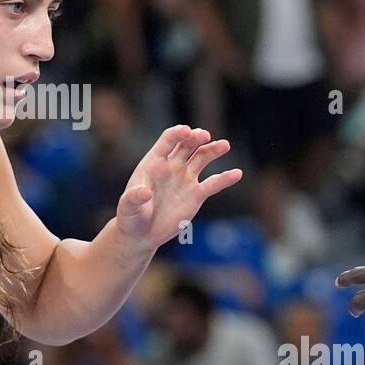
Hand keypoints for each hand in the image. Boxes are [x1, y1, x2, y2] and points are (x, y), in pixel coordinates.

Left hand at [115, 125, 242, 251]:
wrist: (141, 234)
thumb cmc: (130, 217)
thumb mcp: (127, 207)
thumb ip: (133, 198)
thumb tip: (144, 192)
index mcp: (154, 162)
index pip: (168, 140)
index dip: (177, 133)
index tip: (187, 131)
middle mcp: (172, 166)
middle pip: (187, 145)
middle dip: (196, 138)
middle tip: (205, 135)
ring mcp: (185, 179)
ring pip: (202, 158)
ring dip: (213, 150)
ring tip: (225, 145)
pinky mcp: (196, 195)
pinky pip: (213, 184)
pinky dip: (225, 178)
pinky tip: (237, 173)